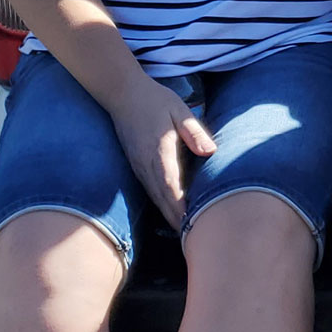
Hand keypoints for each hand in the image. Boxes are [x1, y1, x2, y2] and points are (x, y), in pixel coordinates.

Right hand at [112, 77, 215, 231]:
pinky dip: (162, 203)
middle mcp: (146, 163)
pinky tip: (172, 211)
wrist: (121, 94)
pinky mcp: (136, 165)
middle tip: (194, 237)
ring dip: (169, 214)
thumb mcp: (179, 110)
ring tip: (186, 231)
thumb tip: (210, 152)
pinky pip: (150, 189)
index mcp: (159, 151)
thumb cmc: (155, 100)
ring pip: (155, 196)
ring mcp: (138, 166)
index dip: (181, 206)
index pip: (170, 185)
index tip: (192, 222)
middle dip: (177, 218)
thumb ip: (194, 132)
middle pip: (162, 198)